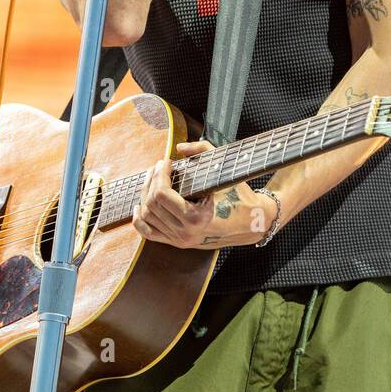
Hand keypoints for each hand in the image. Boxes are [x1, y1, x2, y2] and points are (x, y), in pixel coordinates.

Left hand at [132, 138, 280, 249]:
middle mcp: (185, 233)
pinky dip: (140, 220)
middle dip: (152, 180)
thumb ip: (202, 150)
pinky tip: (139, 205)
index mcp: (196, 218)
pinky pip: (149, 234)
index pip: (161, 194)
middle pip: (151, 203)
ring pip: (147, 216)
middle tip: (160, 166)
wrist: (251, 223)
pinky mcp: (178, 243)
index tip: (166, 161)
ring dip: (145, 194)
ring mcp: (180, 241)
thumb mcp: (224, 169)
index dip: (159, 174)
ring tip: (153, 178)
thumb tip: (179, 148)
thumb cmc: (239, 194)